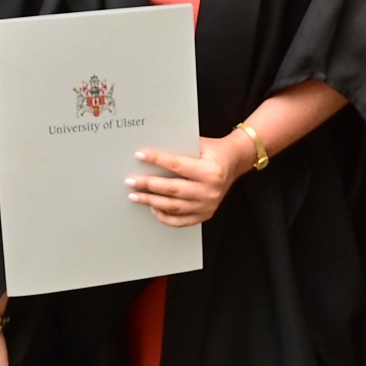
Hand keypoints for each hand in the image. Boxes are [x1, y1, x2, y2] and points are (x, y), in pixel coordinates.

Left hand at [126, 135, 252, 226]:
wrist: (235, 163)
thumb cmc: (214, 152)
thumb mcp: (200, 145)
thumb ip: (179, 149)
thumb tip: (151, 153)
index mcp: (209, 171)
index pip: (177, 165)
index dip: (157, 160)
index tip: (140, 155)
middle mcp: (209, 191)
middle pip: (172, 189)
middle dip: (148, 185)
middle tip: (131, 181)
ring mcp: (207, 205)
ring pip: (173, 206)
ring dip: (151, 201)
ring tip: (136, 196)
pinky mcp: (205, 214)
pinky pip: (180, 221)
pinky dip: (164, 216)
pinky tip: (153, 209)